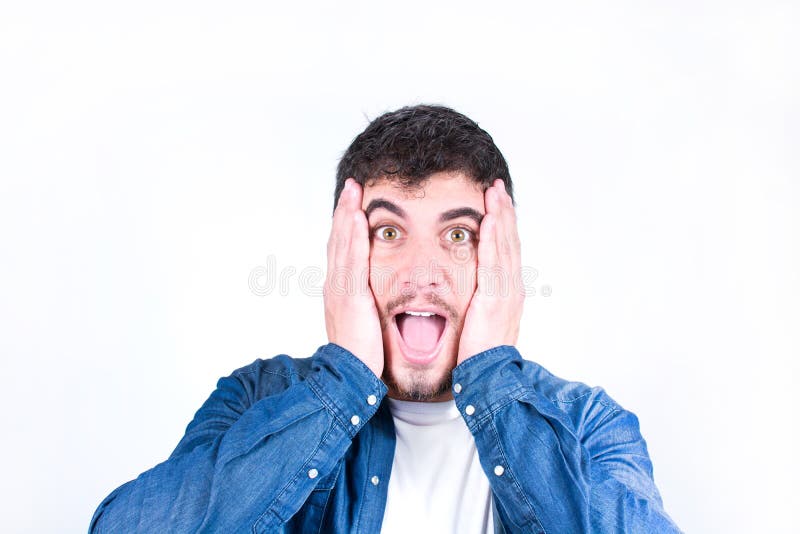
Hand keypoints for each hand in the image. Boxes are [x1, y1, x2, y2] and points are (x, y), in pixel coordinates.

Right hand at [324, 179, 383, 376]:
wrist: (348, 375)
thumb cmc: (359, 353)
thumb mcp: (359, 321)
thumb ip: (362, 302)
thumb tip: (369, 294)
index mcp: (337, 289)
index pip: (340, 249)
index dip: (344, 224)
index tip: (350, 203)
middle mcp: (334, 284)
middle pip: (337, 239)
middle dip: (343, 210)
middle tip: (350, 185)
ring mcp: (340, 289)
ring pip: (342, 244)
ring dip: (347, 214)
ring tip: (353, 191)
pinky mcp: (351, 296)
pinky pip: (353, 260)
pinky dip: (354, 236)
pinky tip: (358, 218)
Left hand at [457, 179, 523, 363]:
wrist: (490, 374)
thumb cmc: (483, 352)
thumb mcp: (485, 320)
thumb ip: (484, 300)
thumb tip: (478, 290)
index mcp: (509, 291)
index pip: (508, 249)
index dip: (505, 224)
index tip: (499, 203)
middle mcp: (512, 286)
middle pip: (510, 240)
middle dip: (504, 211)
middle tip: (497, 187)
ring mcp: (506, 291)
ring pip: (505, 245)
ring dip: (500, 216)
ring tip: (494, 193)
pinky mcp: (494, 297)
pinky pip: (493, 261)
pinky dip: (493, 237)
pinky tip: (490, 218)